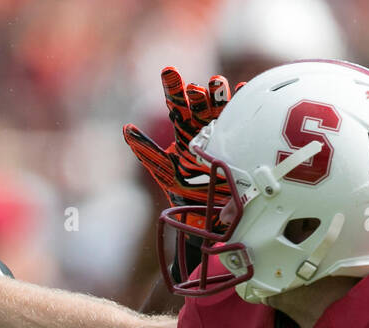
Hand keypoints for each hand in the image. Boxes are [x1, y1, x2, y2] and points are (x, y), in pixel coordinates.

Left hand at [122, 67, 237, 208]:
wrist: (209, 214)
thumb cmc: (183, 193)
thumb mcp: (164, 171)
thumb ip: (146, 151)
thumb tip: (125, 129)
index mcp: (184, 131)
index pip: (177, 104)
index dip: (173, 87)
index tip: (168, 70)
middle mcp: (204, 128)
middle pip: (200, 104)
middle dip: (197, 94)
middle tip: (194, 88)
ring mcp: (223, 133)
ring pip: (221, 108)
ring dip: (219, 95)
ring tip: (217, 83)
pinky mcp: (240, 142)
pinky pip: (243, 121)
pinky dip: (243, 106)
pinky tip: (242, 91)